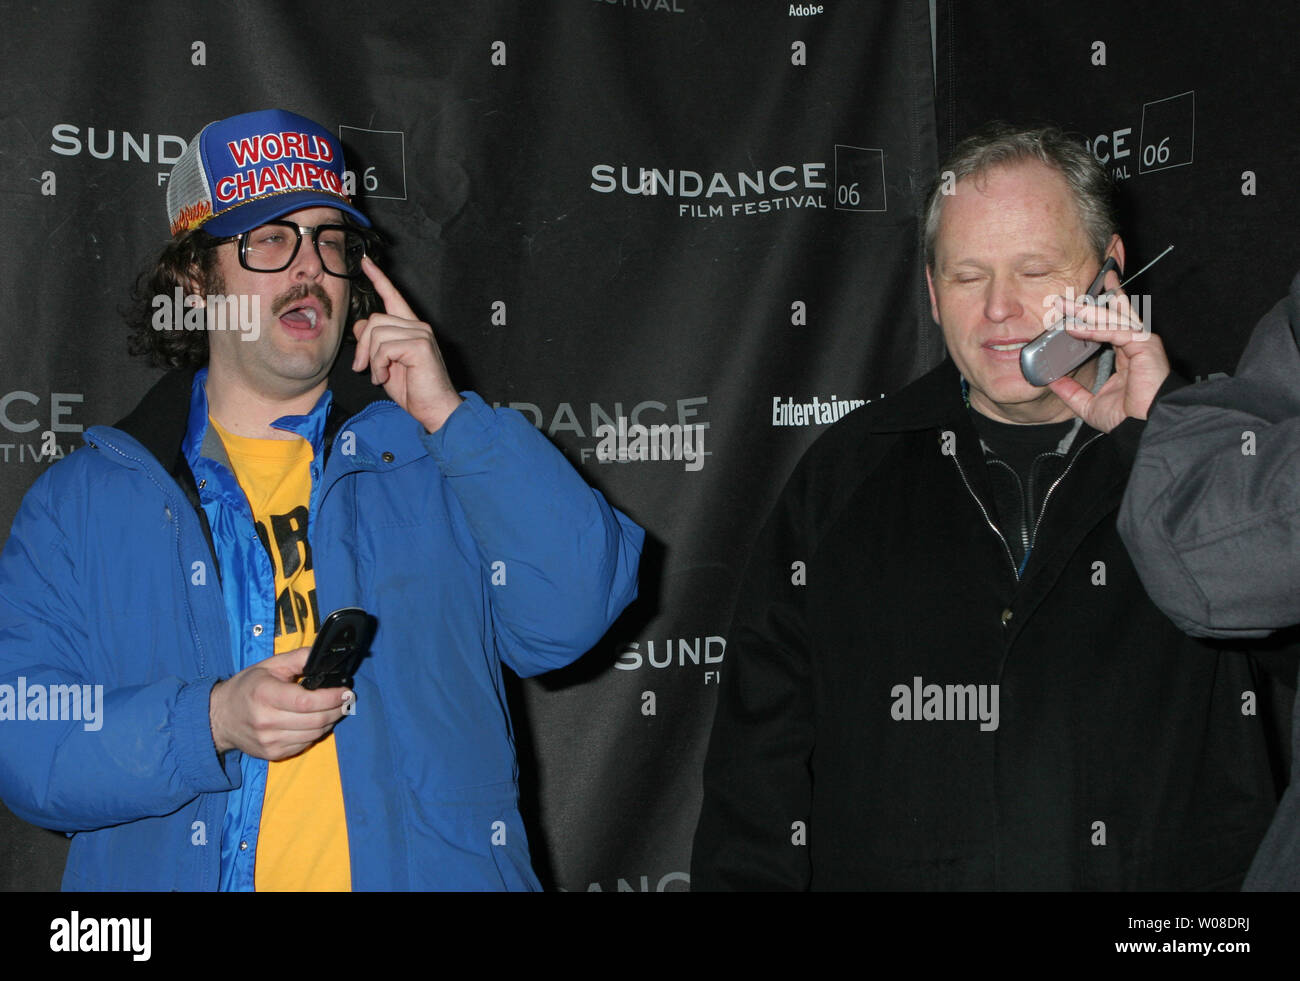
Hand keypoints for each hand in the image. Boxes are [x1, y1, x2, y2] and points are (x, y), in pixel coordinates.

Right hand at [208, 647, 352, 760]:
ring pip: (314, 734)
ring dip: (330, 721)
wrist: (220, 718)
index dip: (331, 698)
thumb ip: (299, 658)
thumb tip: (324, 655)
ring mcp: (269, 741)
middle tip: (346, 699)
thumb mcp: (269, 665)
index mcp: (265, 694)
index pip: (306, 702)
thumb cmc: (246, 688)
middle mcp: (266, 721)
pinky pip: (305, 744)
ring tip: (333, 708)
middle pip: (315, 720)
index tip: (346, 691)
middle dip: (338, 709)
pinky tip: (315, 721)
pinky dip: (316, 732)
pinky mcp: (273, 753)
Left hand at [351, 256, 462, 432]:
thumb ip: (374, 343)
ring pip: (376, 333)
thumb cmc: (414, 390)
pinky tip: (385, 378)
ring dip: (371, 359)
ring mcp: (421, 333)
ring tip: (380, 375)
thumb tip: (362, 326)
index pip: (393, 297)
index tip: (366, 263)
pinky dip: (378, 366)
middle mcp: (418, 326)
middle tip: (363, 368)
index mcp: (411, 328)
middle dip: (362, 346)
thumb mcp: (386, 364)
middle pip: (374, 319)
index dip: (378, 279)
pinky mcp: (419, 345)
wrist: (435, 409)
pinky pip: (384, 348)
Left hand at [1045, 267, 1170, 431]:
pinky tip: (1076, 327)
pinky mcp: (1145, 346)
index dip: (1093, 315)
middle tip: (1061, 299)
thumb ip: (1071, 392)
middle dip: (1086, 305)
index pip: (1109, 327)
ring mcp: (1143, 343)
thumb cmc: (1128, 419)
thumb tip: (1052, 381)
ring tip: (1064, 305)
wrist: (1145, 429)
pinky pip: (1116, 332)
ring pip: (1112, 319)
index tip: (1073, 307)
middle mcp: (1136, 345)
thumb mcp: (1089, 404)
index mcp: (1127, 357)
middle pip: (1110, 317)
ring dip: (1087, 310)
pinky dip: (1095, 329)